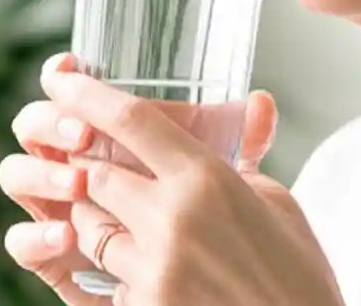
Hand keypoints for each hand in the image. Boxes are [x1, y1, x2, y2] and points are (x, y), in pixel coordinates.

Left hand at [0, 54, 342, 304]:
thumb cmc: (299, 280)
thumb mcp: (279, 205)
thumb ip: (243, 158)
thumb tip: (251, 109)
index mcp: (208, 180)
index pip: (131, 121)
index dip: (87, 95)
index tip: (61, 79)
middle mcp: (173, 219)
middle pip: (94, 173)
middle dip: (86, 168)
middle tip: (90, 164)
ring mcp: (153, 270)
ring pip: (89, 228)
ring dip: (96, 221)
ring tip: (128, 225)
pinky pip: (105, 280)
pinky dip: (116, 274)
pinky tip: (150, 275)